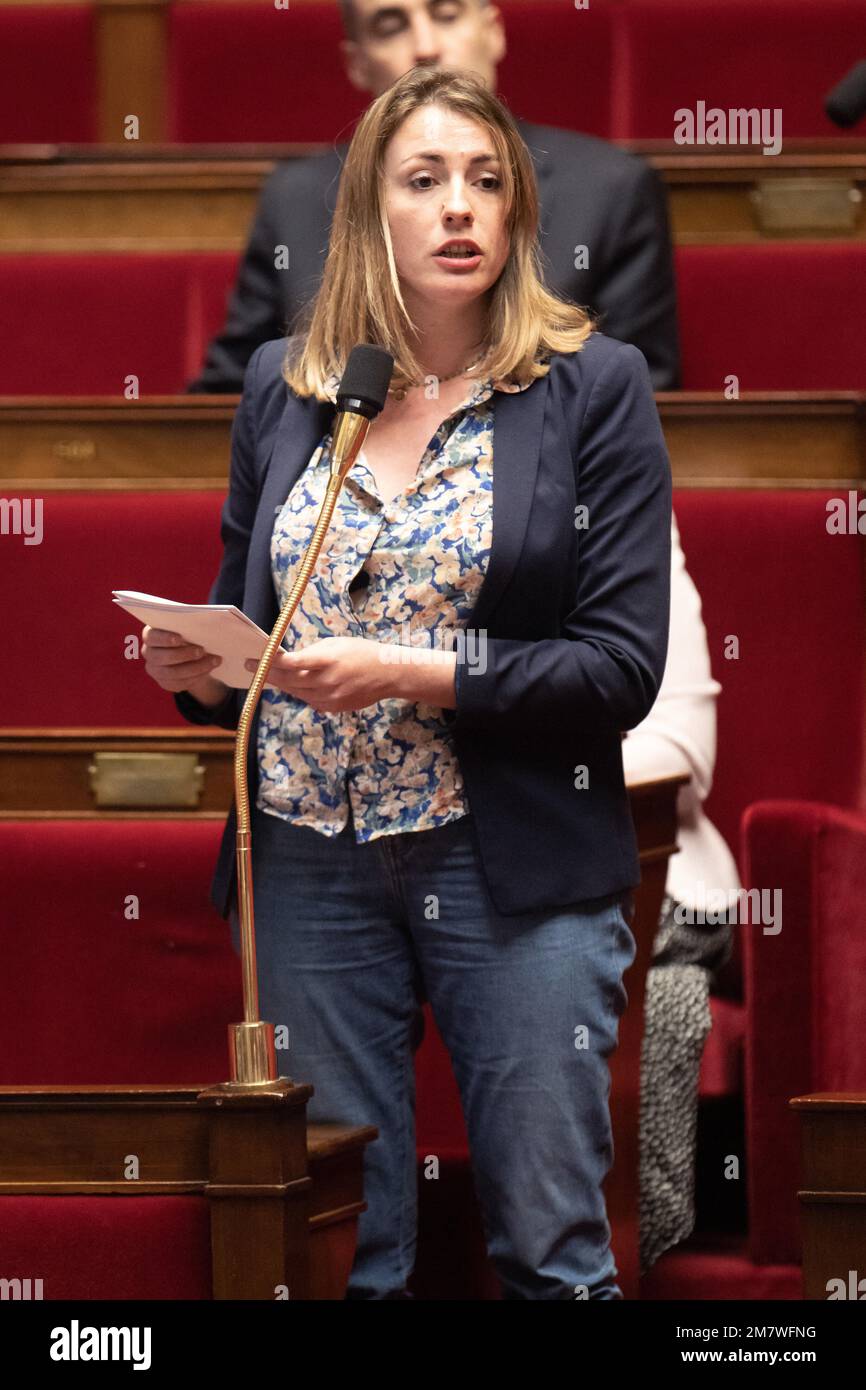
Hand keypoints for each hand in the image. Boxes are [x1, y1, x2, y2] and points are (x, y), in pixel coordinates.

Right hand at [141, 625, 223, 693]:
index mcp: (150, 635)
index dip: (164, 638)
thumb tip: (209, 621)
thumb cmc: (189, 635)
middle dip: (183, 654)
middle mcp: (149, 653)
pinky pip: (179, 683)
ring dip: (195, 667)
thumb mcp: (188, 628)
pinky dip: (196, 677)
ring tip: (214, 660)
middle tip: (201, 650)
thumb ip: (190, 624)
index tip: (180, 638)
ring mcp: (155, 670)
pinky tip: (208, 669)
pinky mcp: (165, 683)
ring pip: (172, 673)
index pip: (151, 637)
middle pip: (161, 657)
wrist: (191, 656)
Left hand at [244, 636, 394, 713]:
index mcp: (327, 661)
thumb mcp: (335, 644)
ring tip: (266, 675)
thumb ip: (311, 653)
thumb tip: (289, 660)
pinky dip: (300, 692)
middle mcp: (326, 681)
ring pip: (296, 692)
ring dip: (280, 683)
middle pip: (289, 680)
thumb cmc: (361, 652)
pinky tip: (293, 684)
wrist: (387, 674)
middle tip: (250, 667)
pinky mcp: (333, 708)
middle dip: (267, 673)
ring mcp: (330, 697)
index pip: (293, 662)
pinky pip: (309, 700)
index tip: (256, 657)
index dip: (272, 661)